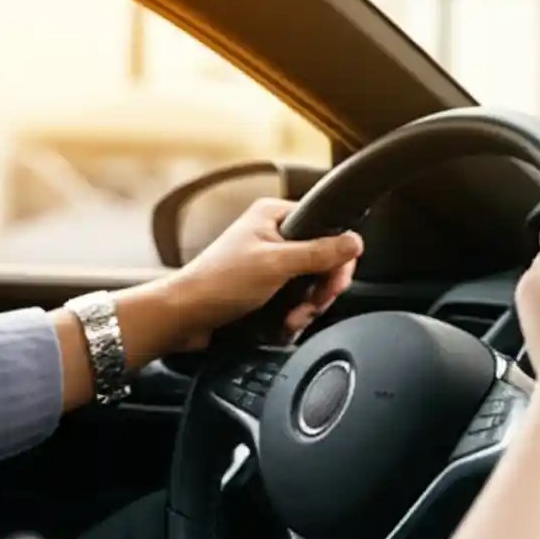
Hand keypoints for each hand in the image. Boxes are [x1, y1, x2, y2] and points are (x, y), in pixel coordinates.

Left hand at [134, 198, 362, 351]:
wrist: (184, 317)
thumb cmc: (217, 284)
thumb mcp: (276, 264)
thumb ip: (319, 252)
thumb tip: (355, 241)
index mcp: (275, 215)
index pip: (328, 230)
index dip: (337, 260)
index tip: (333, 284)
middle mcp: (275, 235)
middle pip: (324, 261)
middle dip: (320, 290)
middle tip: (311, 305)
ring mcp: (271, 262)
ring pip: (312, 284)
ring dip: (307, 307)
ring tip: (291, 318)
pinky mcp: (267, 287)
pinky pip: (297, 299)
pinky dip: (295, 314)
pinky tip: (284, 323)